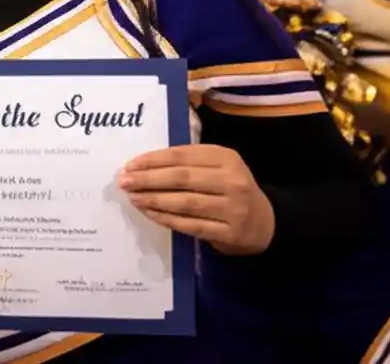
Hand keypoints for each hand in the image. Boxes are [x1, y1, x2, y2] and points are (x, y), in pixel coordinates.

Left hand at [119, 144, 273, 254]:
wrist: (265, 223)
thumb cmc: (230, 189)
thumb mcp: (217, 168)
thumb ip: (187, 163)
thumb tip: (142, 166)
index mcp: (226, 158)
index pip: (182, 156)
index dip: (153, 160)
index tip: (130, 165)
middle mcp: (232, 181)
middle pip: (181, 178)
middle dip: (148, 179)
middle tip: (124, 181)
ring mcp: (233, 208)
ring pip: (184, 202)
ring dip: (153, 199)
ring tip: (132, 197)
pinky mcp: (229, 233)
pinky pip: (190, 225)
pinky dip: (166, 218)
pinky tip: (149, 213)